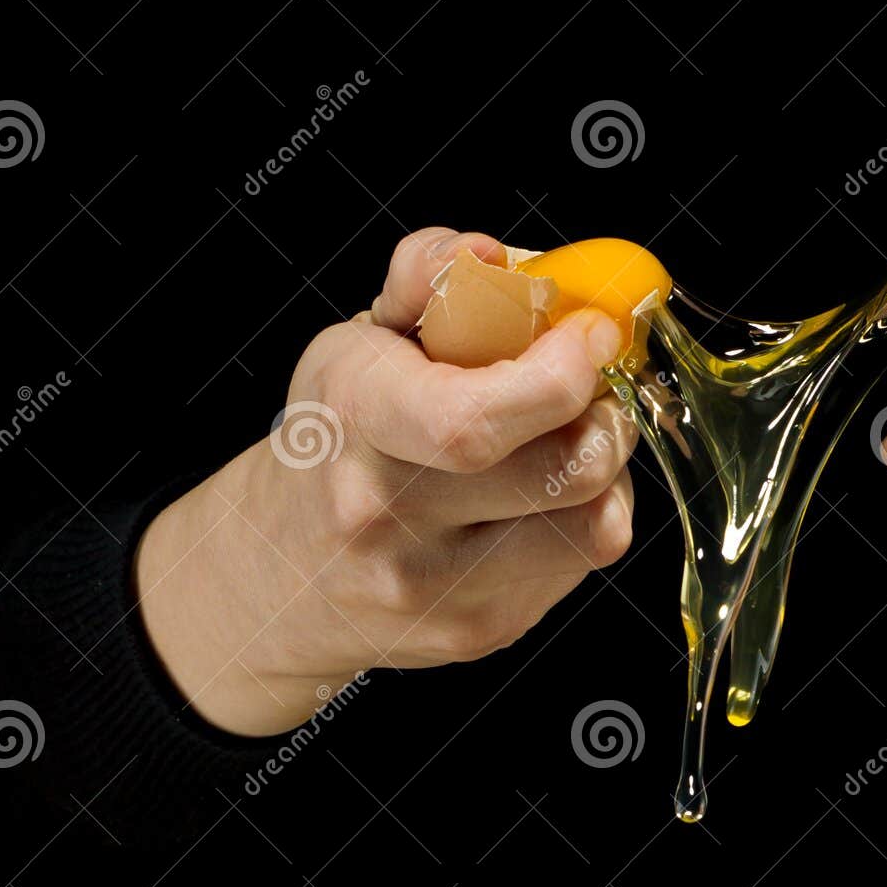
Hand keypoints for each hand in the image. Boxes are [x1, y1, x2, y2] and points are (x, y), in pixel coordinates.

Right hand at [136, 226, 634, 735]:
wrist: (278, 574)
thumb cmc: (337, 438)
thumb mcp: (358, 343)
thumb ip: (426, 280)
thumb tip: (490, 256)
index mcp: (356, 420)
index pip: (471, 420)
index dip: (560, 376)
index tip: (591, 336)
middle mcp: (389, 515)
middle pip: (564, 471)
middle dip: (608, 416)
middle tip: (594, 388)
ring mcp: (437, 589)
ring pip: (593, 526)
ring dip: (606, 472)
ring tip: (566, 442)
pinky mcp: (480, 631)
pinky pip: (578, 565)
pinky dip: (583, 518)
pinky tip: (539, 499)